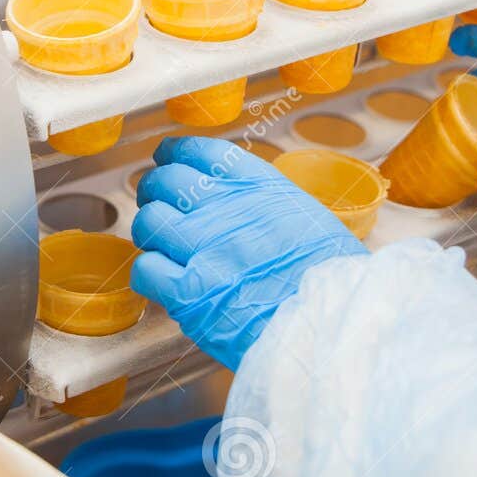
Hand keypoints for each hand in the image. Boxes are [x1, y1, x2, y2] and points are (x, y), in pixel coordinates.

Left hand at [129, 136, 366, 370]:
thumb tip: (236, 204)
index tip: (167, 161)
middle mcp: (225, 208)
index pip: (200, 152)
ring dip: (151, 233)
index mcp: (257, 186)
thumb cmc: (330, 277)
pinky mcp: (188, 291)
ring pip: (149, 222)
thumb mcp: (306, 218)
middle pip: (166, 182)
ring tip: (161, 246)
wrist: (331, 323)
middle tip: (158, 206)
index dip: (175, 154)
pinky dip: (148, 274)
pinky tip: (162, 282)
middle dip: (155, 191)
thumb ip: (263, 203)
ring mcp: (203, 247)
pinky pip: (145, 269)